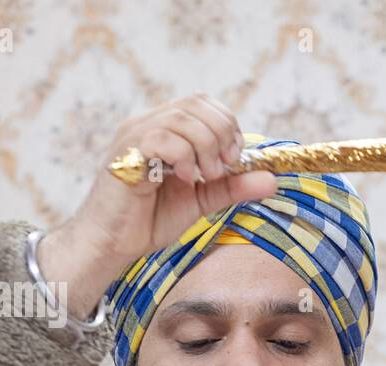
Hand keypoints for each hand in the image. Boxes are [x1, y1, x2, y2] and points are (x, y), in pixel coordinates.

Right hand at [37, 94, 277, 317]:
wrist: (113, 244)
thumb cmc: (150, 220)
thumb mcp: (202, 200)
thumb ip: (232, 187)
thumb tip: (271, 180)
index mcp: (165, 128)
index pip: (203, 102)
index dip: (227, 124)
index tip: (234, 158)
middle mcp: (148, 123)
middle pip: (196, 103)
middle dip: (221, 134)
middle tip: (223, 168)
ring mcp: (134, 135)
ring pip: (180, 118)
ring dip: (204, 147)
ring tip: (203, 178)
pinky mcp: (124, 154)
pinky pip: (160, 138)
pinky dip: (183, 157)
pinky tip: (185, 179)